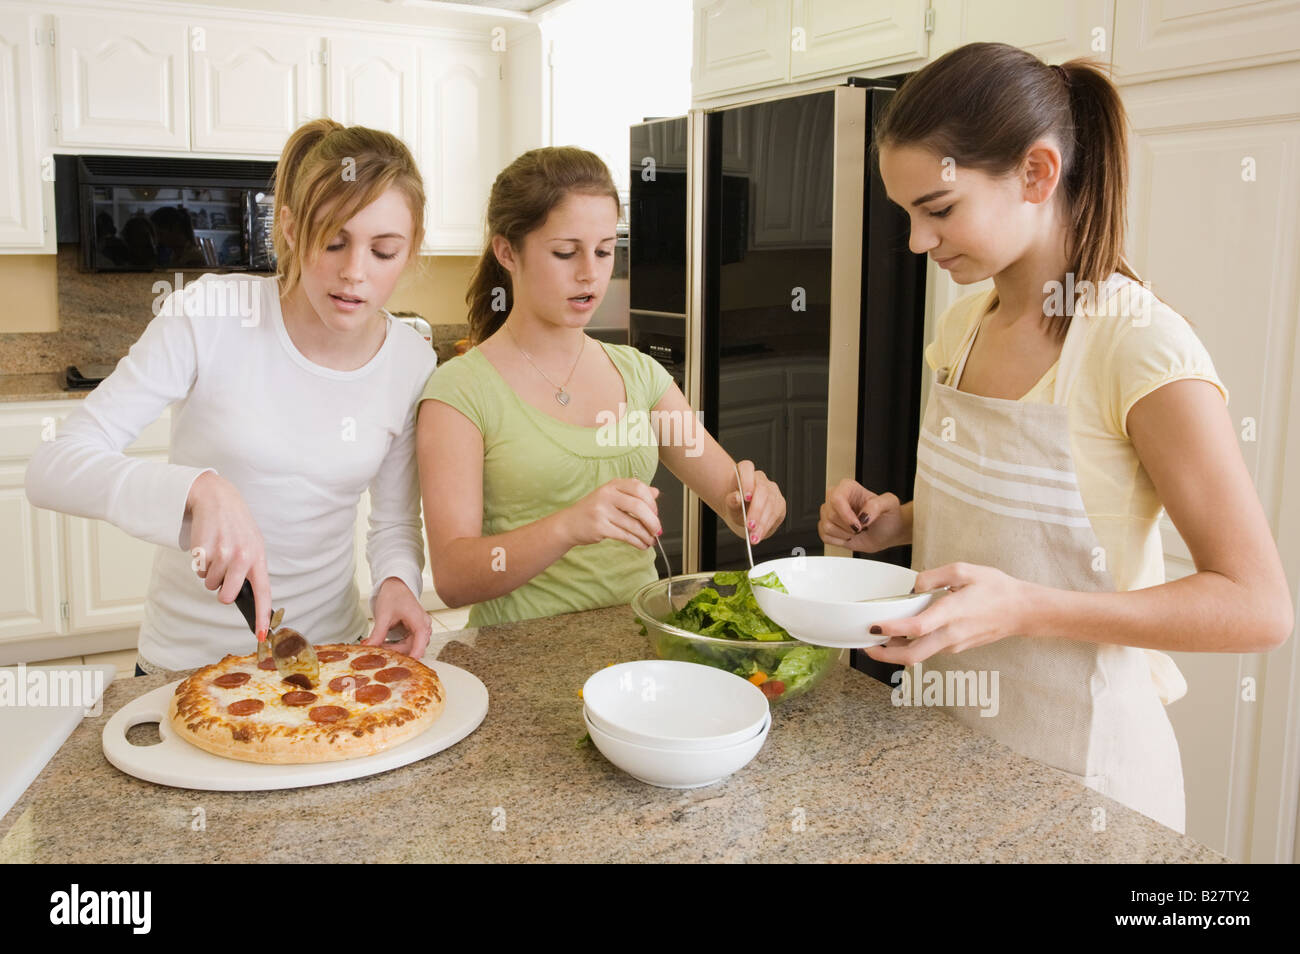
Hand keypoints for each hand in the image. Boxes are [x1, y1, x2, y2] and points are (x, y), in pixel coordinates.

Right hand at [187, 472, 271, 636]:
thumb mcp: (253, 544)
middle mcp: (241, 558)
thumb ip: (252, 569)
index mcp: (257, 558)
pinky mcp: (202, 551)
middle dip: (222, 592)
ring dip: (211, 574)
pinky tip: (208, 548)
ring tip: (217, 553)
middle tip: (223, 576)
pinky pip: (199, 573)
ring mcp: (221, 555)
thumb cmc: (237, 526)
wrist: (217, 499)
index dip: (262, 616)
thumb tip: (249, 597)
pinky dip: (201, 565)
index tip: (262, 635)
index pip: (262, 593)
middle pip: (226, 596)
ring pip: (210, 584)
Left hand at [364, 577, 432, 658]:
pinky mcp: (414, 631)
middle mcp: (423, 627)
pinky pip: (407, 644)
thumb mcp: (383, 615)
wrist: (395, 585)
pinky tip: (383, 645)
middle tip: (378, 654)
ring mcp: (420, 629)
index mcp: (420, 621)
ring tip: (378, 648)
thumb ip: (378, 634)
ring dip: (394, 650)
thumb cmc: (393, 595)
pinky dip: (395, 646)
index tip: (404, 666)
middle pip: (414, 648)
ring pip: (410, 648)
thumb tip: (370, 648)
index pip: (421, 643)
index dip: (414, 656)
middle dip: (396, 653)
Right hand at [561, 478, 661, 548]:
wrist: (569, 524)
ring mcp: (602, 511)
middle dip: (652, 521)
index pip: (639, 488)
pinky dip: (637, 542)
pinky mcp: (599, 527)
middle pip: (638, 506)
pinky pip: (625, 536)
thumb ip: (633, 493)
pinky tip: (641, 545)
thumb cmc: (593, 510)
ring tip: (650, 541)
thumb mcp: (612, 496)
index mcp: (612, 485)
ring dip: (646, 535)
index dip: (652, 502)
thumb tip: (656, 493)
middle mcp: (607, 495)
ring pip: (633, 524)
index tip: (656, 514)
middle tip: (657, 530)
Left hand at [722, 460, 784, 544]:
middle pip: (762, 491)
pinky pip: (776, 514)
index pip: (747, 468)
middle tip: (749, 525)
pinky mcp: (780, 503)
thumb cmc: (736, 505)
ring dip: (762, 523)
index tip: (745, 498)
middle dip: (756, 510)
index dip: (747, 481)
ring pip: (771, 504)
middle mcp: (760, 479)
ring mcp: (772, 491)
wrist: (742, 514)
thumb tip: (737, 498)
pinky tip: (759, 535)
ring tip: (753, 536)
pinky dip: (767, 527)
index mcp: (745, 472)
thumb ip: (731, 501)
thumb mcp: (729, 505)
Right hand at [819, 479, 903, 552]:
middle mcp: (836, 498)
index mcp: (848, 487)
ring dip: (845, 534)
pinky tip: (849, 535)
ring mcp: (831, 513)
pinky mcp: (828, 527)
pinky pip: (824, 536)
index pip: (836, 498)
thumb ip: (877, 505)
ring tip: (857, 530)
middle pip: (831, 514)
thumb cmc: (887, 514)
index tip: (858, 525)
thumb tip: (863, 515)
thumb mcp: (889, 504)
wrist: (888, 530)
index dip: (845, 515)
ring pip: (827, 526)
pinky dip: (839, 541)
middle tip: (862, 527)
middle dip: (848, 527)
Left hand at [863, 562, 1036, 664]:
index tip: (873, 626)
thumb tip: (913, 587)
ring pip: (918, 656)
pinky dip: (910, 646)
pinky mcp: (956, 648)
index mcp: (952, 613)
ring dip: (895, 651)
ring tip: (877, 637)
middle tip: (865, 644)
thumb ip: (934, 576)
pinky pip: (928, 650)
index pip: (917, 627)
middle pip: (912, 655)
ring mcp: (954, 645)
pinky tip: (902, 633)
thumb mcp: (964, 570)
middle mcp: (951, 635)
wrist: (1022, 611)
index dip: (892, 629)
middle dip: (884, 654)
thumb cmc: (996, 588)